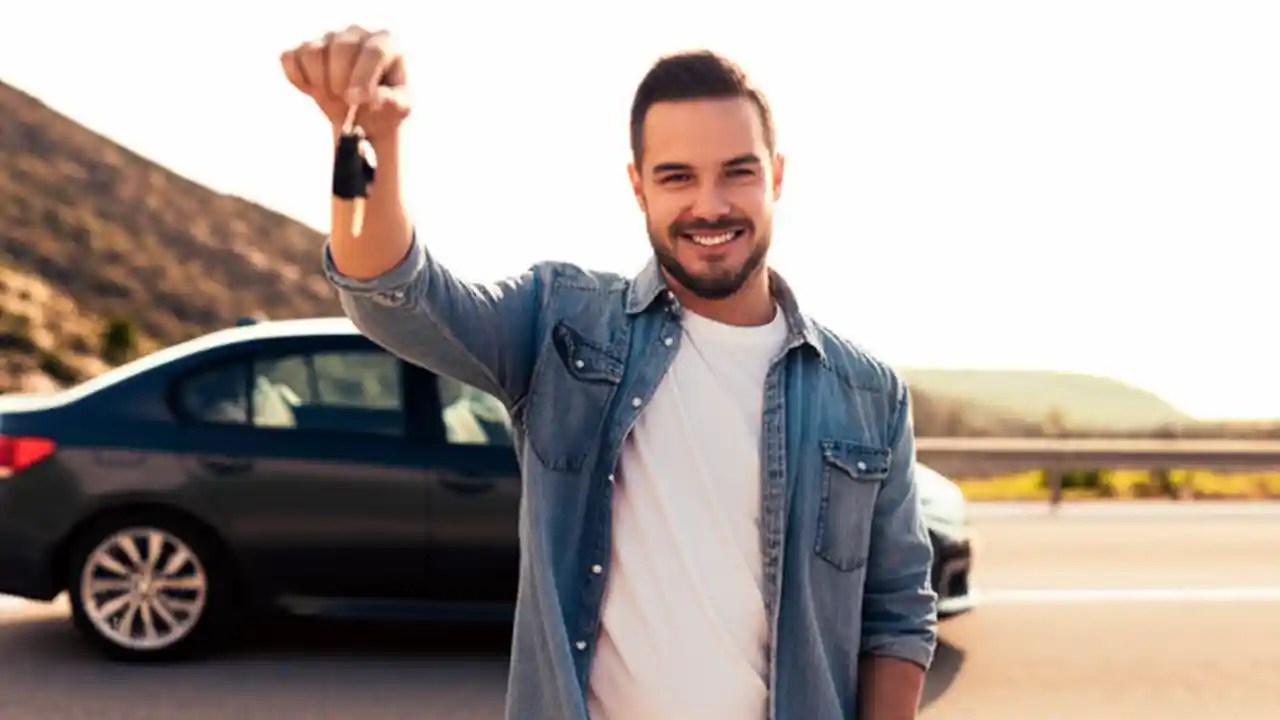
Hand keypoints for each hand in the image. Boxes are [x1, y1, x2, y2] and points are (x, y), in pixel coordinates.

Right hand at [280, 25, 410, 141]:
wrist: (361, 113)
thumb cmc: (385, 107)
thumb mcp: (399, 109)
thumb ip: (393, 102)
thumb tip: (374, 96)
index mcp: (385, 43)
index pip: (374, 51)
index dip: (363, 76)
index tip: (355, 99)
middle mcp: (356, 33)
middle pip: (341, 48)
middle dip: (340, 82)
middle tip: (346, 103)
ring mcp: (328, 38)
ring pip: (313, 53)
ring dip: (320, 84)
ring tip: (334, 97)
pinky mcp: (304, 48)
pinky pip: (290, 59)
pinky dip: (298, 80)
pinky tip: (315, 90)